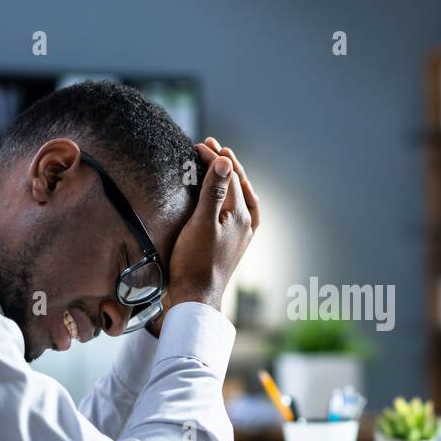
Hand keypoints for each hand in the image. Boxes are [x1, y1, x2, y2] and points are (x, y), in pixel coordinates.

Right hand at [150, 138, 258, 332]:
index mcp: (240, 216)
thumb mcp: (201, 222)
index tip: (200, 145)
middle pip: (238, 185)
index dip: (215, 158)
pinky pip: (240, 213)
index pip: (229, 177)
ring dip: (230, 179)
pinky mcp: (232, 245)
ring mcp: (241, 235)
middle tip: (211, 145)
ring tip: (222, 164)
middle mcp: (245, 224)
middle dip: (225, 164)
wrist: (195, 296)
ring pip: (241, 198)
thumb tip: (224, 162)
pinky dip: (234, 199)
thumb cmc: (194, 261)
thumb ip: (214, 191)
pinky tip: (230, 200)